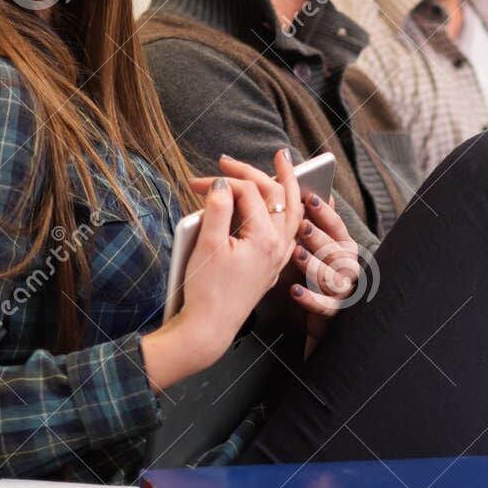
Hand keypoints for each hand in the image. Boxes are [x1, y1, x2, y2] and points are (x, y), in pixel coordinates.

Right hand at [140, 150, 300, 391]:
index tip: (195, 183)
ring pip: (291, 212)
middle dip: (253, 172)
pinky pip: (289, 231)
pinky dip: (288, 212)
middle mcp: (279, 245)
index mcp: (264, 238)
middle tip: (230, 159)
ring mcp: (278, 257)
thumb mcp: (207, 244)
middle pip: (277, 195)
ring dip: (285, 186)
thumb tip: (224, 182)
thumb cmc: (206, 290)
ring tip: (282, 164)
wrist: (209, 328)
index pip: (249, 194)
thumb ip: (218, 208)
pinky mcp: (271, 267)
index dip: (222, 182)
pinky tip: (285, 206)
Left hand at [287, 189, 362, 354]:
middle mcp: (348, 265)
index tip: (309, 197)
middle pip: (335, 248)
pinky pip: (325, 305)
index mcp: (344, 246)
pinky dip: (310, 298)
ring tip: (297, 254)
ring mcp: (344, 289)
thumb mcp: (309, 247)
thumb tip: (301, 188)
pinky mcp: (335, 311)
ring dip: (314, 264)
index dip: (324, 211)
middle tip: (302, 225)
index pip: (337, 225)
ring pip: (332, 275)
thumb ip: (308, 223)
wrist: (314, 315)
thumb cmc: (310, 274)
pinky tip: (294, 290)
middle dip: (319, 236)